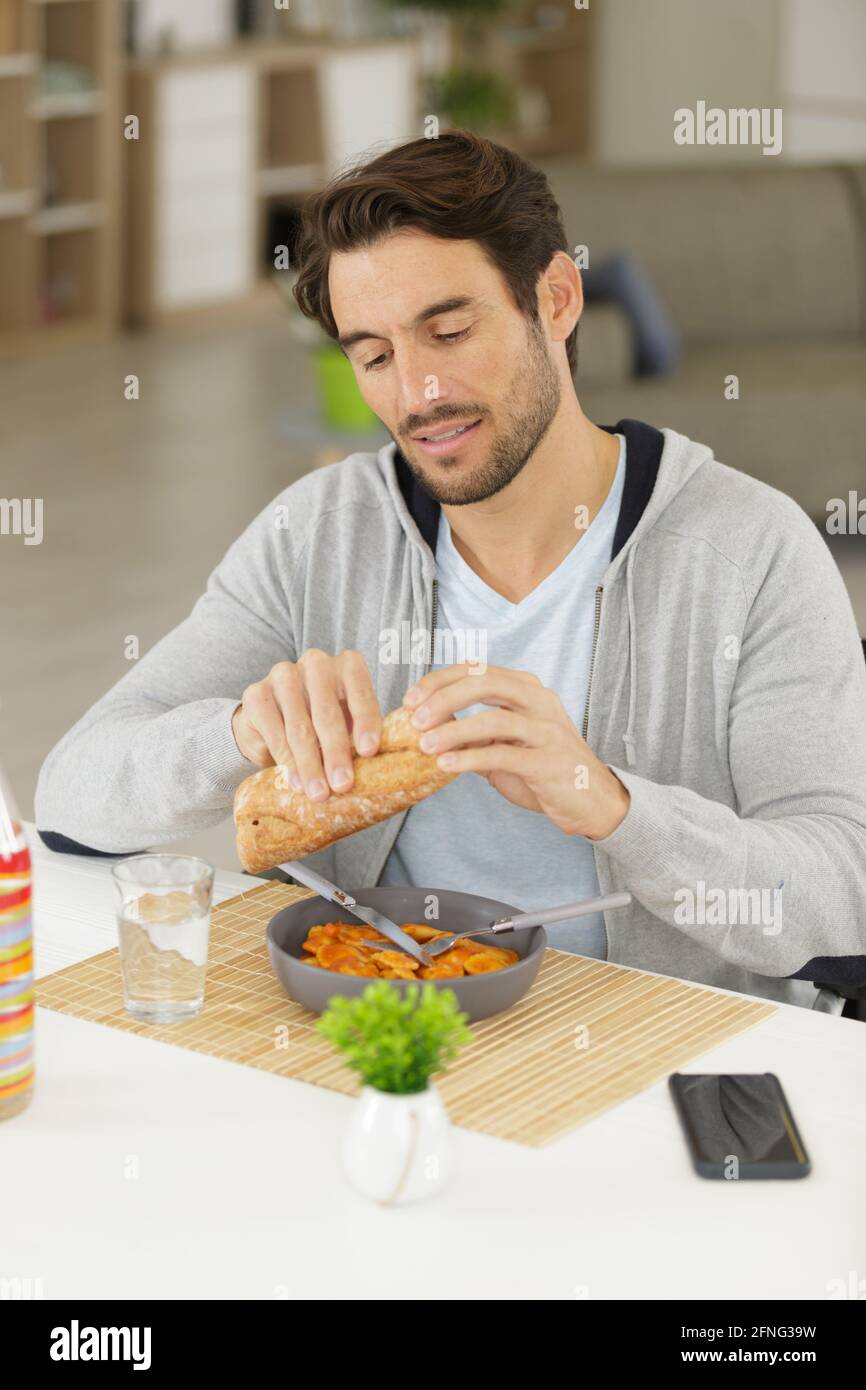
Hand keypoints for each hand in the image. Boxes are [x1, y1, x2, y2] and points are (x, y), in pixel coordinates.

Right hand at [231, 650, 382, 799]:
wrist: (274, 720)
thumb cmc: (323, 723)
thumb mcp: (349, 723)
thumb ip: (360, 737)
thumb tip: (375, 773)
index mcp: (348, 665)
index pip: (361, 693)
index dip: (366, 722)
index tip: (369, 751)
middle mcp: (316, 663)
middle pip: (328, 714)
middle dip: (336, 753)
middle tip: (342, 785)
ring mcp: (283, 675)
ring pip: (300, 728)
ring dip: (310, 765)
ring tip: (319, 793)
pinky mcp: (256, 693)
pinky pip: (274, 732)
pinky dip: (287, 761)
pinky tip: (296, 782)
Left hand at [402, 664, 629, 839]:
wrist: (592, 802)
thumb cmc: (545, 770)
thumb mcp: (505, 745)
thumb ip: (473, 734)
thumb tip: (427, 729)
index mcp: (526, 688)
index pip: (476, 670)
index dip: (439, 681)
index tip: (410, 699)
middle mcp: (539, 701)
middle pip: (484, 683)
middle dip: (442, 698)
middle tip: (414, 718)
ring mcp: (547, 730)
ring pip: (493, 718)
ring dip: (452, 730)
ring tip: (423, 744)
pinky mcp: (549, 761)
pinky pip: (502, 754)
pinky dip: (469, 758)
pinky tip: (445, 765)